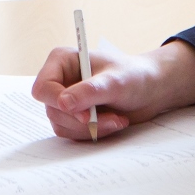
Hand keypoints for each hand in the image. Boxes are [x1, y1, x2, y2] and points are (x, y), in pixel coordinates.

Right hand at [30, 40, 194, 140]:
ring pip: (62, 125)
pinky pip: (73, 133)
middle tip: (112, 119)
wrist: (150, 90)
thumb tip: (62, 103)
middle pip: (52, 109)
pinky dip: (94, 132)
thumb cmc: (134, 76)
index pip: (43, 88)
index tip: (85, 115)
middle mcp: (59, 80)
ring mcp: (65, 99)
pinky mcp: (74, 116)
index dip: (59, 103)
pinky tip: (113, 122)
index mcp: (61, 61)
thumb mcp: (114, 82)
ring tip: (117, 119)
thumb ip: (89, 91)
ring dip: (91, 128)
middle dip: (83, 120)